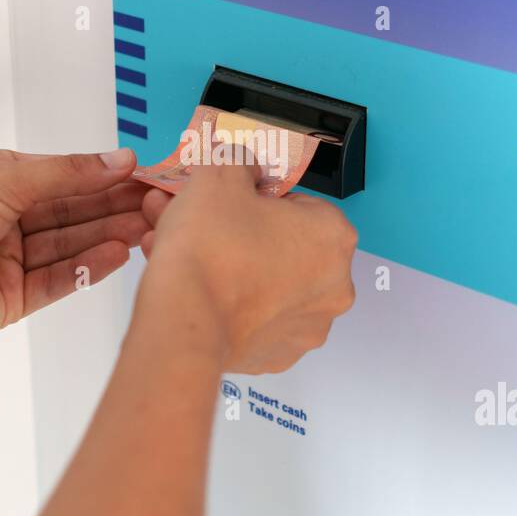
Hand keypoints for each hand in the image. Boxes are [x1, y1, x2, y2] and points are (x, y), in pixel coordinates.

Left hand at [0, 147, 150, 340]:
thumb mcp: (6, 180)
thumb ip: (67, 173)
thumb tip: (119, 160)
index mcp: (0, 180)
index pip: (64, 175)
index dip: (104, 175)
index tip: (146, 173)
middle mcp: (8, 217)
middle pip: (73, 211)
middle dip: (114, 205)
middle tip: (158, 201)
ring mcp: (12, 259)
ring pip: (70, 244)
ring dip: (109, 234)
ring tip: (147, 226)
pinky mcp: (15, 297)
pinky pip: (59, 278)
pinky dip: (88, 266)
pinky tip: (118, 254)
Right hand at [133, 158, 356, 373]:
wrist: (182, 318)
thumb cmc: (208, 255)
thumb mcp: (219, 174)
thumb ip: (239, 160)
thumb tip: (241, 164)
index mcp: (334, 237)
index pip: (304, 204)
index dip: (264, 200)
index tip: (239, 204)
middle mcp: (333, 286)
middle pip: (290, 246)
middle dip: (251, 236)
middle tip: (214, 229)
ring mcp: (308, 325)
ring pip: (273, 284)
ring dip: (242, 269)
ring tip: (201, 258)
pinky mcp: (278, 354)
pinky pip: (260, 320)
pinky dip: (236, 306)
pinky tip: (207, 290)